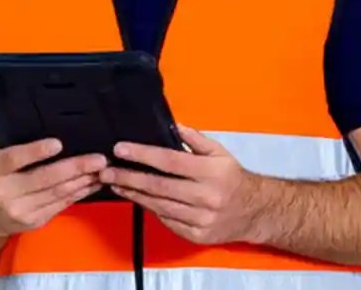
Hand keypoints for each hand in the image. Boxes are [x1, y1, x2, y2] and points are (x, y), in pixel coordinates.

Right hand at [0, 138, 106, 236]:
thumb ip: (19, 153)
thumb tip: (58, 142)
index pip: (14, 159)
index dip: (35, 151)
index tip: (58, 143)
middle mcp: (5, 192)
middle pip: (43, 179)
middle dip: (74, 168)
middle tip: (98, 159)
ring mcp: (20, 211)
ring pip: (57, 194)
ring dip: (83, 181)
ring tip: (101, 171)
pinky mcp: (33, 222)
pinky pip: (60, 205)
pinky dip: (78, 194)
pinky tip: (91, 184)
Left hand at [99, 126, 263, 245]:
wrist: (255, 213)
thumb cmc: (232, 178)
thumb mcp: (219, 152)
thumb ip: (195, 139)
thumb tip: (173, 126)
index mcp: (211, 172)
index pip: (169, 161)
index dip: (142, 155)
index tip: (120, 149)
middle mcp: (206, 197)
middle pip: (158, 187)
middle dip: (128, 178)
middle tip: (105, 171)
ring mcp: (201, 219)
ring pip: (158, 206)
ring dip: (133, 194)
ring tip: (114, 184)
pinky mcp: (197, 235)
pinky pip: (167, 221)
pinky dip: (149, 209)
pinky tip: (136, 199)